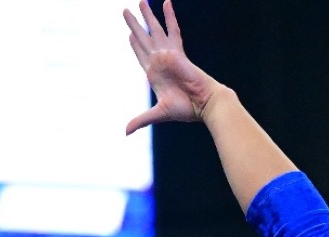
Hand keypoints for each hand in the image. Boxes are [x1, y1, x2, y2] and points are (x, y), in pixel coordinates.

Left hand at [123, 0, 223, 132]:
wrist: (204, 105)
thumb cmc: (186, 110)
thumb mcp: (158, 113)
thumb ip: (141, 119)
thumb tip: (125, 132)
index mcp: (154, 74)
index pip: (141, 55)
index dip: (134, 44)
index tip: (129, 33)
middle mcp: (159, 61)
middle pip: (144, 38)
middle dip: (134, 24)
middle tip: (125, 11)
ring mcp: (167, 54)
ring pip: (154, 30)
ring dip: (146, 16)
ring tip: (139, 1)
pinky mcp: (177, 51)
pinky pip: (172, 29)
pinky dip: (168, 16)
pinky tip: (165, 3)